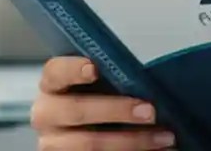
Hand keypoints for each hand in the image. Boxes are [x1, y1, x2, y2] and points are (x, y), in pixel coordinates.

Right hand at [30, 56, 175, 149]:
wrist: (88, 134)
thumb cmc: (99, 102)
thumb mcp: (101, 87)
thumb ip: (113, 80)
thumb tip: (147, 80)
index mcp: (52, 87)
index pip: (55, 72)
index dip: (72, 70)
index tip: (94, 68)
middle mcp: (46, 114)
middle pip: (76, 111)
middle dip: (117, 110)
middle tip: (150, 111)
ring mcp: (54, 143)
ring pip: (89, 144)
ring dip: (132, 141)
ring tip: (164, 137)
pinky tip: (156, 150)